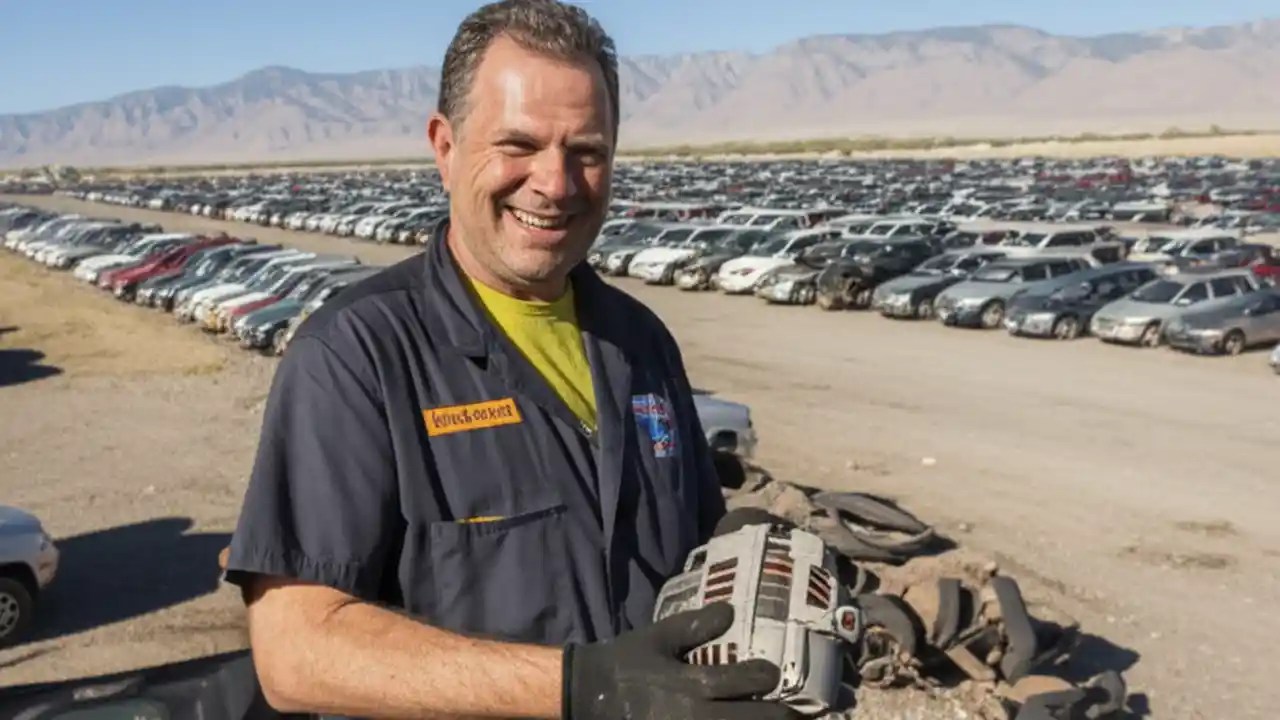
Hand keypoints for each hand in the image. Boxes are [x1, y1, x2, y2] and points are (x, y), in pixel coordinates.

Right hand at [563, 602, 800, 719]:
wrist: (586, 696)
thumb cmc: (624, 663)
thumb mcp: (657, 638)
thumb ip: (695, 626)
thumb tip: (731, 610)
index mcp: (693, 684)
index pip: (748, 681)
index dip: (767, 677)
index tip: (772, 674)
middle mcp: (696, 716)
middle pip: (756, 719)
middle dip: (781, 715)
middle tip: (796, 713)